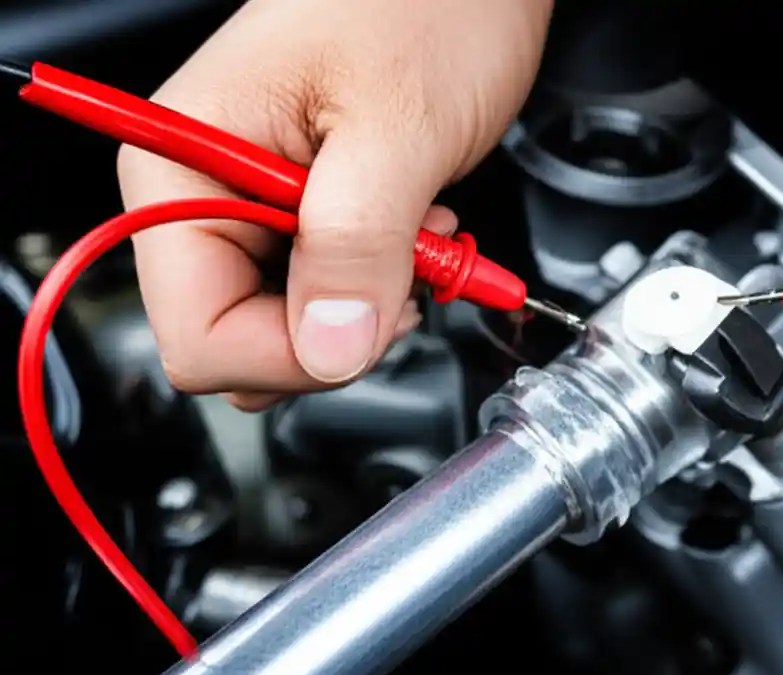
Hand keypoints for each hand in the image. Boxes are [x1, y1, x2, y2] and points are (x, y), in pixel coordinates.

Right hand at [118, 0, 552, 410]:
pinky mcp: (298, 212)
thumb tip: (330, 350)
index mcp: (182, 164)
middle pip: (238, 343)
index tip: (368, 325)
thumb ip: (358, 243)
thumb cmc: (424, 4)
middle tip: (401, 272)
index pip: (196, 335)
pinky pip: (323, 291)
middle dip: (334, 330)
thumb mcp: (397, 128)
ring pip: (287, 326)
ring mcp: (248, 204)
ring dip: (364, 304)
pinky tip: (409, 233)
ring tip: (412, 237)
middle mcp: (201, 190)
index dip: (288, 355)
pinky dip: (378, 282)